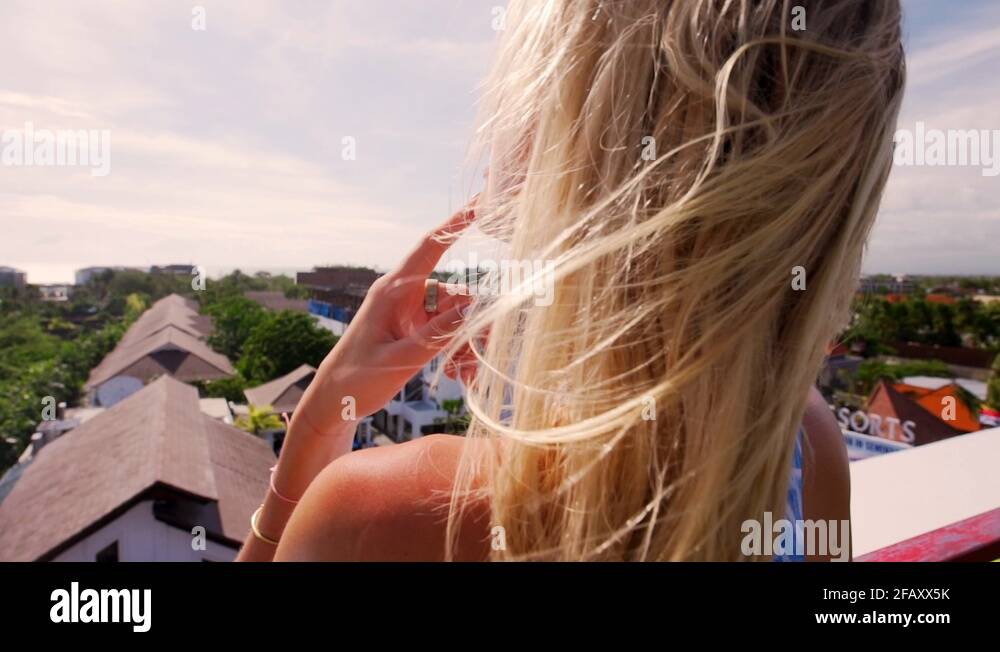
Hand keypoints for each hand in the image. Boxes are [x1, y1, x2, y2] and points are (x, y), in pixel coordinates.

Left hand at [244, 202, 476, 554]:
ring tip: (464, 377)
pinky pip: (449, 332)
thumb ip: (434, 335)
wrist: (334, 402)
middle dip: (473, 326)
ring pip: (457, 317)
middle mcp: (405, 295)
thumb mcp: (397, 360)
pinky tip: (458, 375)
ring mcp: (412, 312)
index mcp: (393, 291)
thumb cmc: (355, 380)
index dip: (456, 224)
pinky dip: (458, 351)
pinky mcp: (416, 329)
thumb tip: (471, 308)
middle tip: (478, 358)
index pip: (430, 247)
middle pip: (457, 295)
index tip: (481, 201)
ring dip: (466, 345)